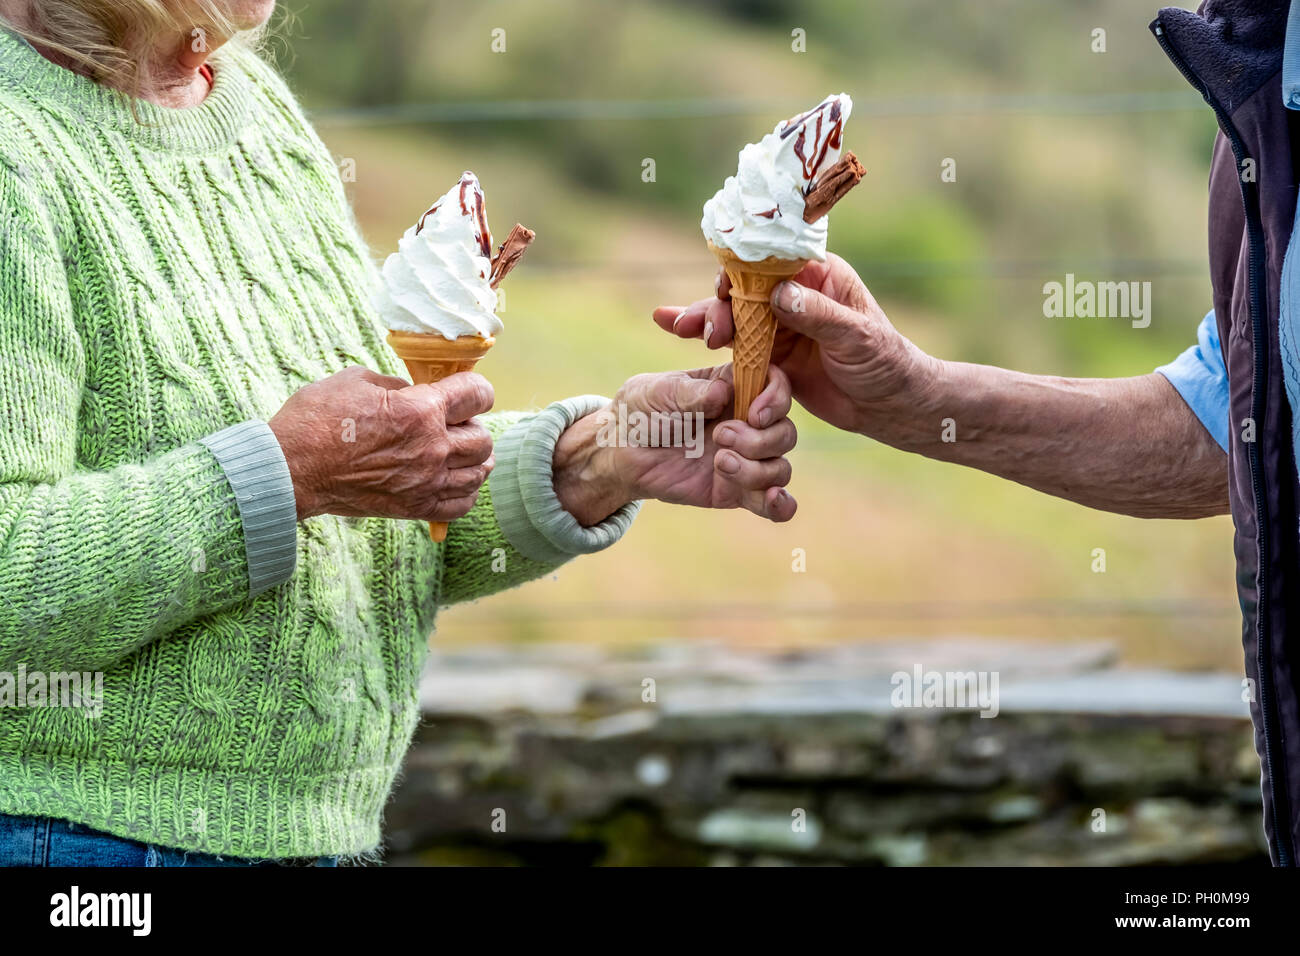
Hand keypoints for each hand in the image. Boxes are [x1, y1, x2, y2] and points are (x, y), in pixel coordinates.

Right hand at [268, 366, 494, 522]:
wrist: (290, 470)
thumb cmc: (316, 420)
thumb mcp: (357, 380)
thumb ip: (397, 385)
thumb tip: (416, 392)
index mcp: (420, 410)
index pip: (477, 394)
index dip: (478, 389)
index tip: (470, 391)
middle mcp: (431, 448)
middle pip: (483, 437)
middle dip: (473, 425)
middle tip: (454, 423)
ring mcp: (426, 482)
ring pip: (479, 472)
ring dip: (473, 459)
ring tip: (457, 452)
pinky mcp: (415, 508)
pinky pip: (462, 504)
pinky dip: (465, 491)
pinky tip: (452, 480)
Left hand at [552, 364, 798, 524]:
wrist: (620, 453)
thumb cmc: (640, 412)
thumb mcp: (658, 392)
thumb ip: (691, 393)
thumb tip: (723, 394)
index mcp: (734, 388)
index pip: (776, 386)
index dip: (776, 399)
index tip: (754, 413)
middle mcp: (747, 423)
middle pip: (785, 431)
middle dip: (760, 439)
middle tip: (720, 437)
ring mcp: (745, 459)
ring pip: (780, 467)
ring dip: (758, 469)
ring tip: (719, 464)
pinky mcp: (737, 492)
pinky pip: (773, 504)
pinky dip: (781, 504)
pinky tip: (771, 499)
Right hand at [652, 253, 935, 436]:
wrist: (889, 406)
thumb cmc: (885, 363)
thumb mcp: (857, 336)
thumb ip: (818, 315)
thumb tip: (778, 293)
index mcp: (819, 275)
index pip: (773, 261)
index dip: (742, 270)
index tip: (723, 289)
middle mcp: (795, 294)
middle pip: (745, 287)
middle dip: (717, 302)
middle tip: (703, 327)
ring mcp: (780, 324)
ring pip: (734, 314)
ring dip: (706, 319)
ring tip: (678, 327)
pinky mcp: (771, 355)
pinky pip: (737, 344)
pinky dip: (710, 340)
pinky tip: (679, 332)